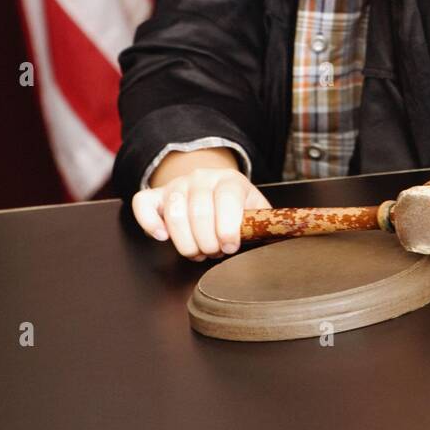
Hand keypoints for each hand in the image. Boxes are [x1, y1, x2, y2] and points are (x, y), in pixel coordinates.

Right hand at [131, 168, 271, 260]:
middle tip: (213, 251)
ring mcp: (177, 184)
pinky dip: (149, 222)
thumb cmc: (236, 208)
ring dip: (184, 241)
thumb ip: (264, 221)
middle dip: (207, 242)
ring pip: (173, 212)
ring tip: (196, 250)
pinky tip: (163, 236)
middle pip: (198, 211)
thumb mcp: (255, 209)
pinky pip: (142, 204)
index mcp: (230, 180)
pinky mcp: (156, 195)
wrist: (212, 186)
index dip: (228, 229)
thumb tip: (286, 235)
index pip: (227, 200)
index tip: (230, 246)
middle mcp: (201, 177)